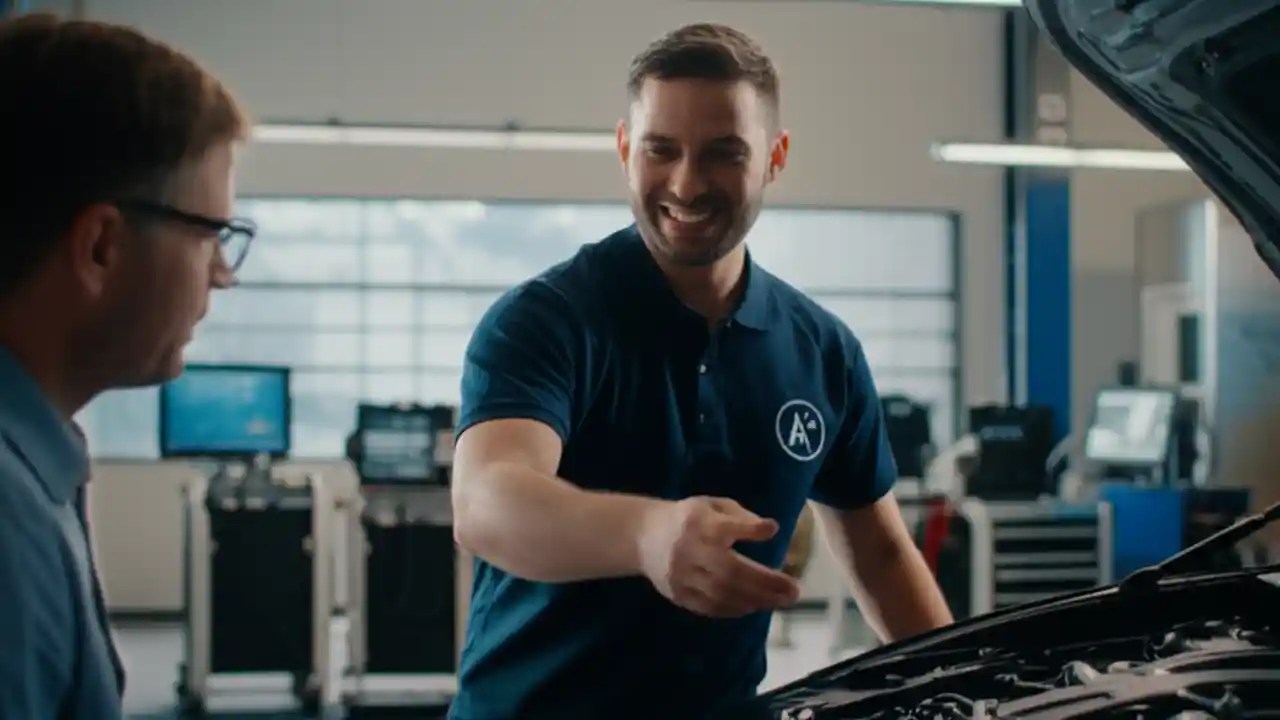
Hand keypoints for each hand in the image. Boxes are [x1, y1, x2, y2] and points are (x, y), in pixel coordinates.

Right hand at [638, 496, 801, 617]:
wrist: (643, 536)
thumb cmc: (688, 519)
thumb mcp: (711, 506)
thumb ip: (739, 516)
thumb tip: (771, 530)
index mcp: (697, 524)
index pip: (724, 527)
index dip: (749, 530)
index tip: (772, 529)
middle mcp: (689, 551)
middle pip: (730, 571)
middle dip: (765, 583)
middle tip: (794, 591)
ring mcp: (682, 576)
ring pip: (721, 594)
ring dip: (755, 600)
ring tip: (780, 601)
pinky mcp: (678, 594)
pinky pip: (709, 607)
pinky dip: (734, 609)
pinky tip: (754, 606)